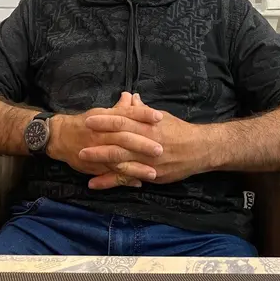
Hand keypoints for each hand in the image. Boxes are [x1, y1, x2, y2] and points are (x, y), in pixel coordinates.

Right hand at [49, 92, 163, 186]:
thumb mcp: (100, 111)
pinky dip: (124, 179)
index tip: (159, 117)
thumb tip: (131, 96)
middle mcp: (102, 134)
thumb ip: (118, 108)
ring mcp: (99, 151)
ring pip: (119, 159)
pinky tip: (138, 183)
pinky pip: (111, 174)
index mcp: (105, 118)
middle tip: (161, 149)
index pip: (127, 114)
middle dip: (142, 144)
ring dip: (137, 167)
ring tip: (154, 172)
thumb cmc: (84, 123)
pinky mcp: (95, 166)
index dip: (143, 115)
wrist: (60, 137)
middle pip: (124, 138)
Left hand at [80, 94, 203, 189]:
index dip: (105, 120)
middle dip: (98, 141)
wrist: (200, 150)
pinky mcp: (150, 175)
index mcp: (148, 126)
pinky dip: (109, 181)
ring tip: (82, 159)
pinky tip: (94, 183)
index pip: (123, 120)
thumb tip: (129, 97)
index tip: (89, 119)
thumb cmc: (179, 130)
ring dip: (100, 161)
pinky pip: (127, 178)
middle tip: (79, 141)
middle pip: (118, 141)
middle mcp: (146, 143)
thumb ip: (142, 110)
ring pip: (120, 161)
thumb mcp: (161, 116)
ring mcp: (147, 161)